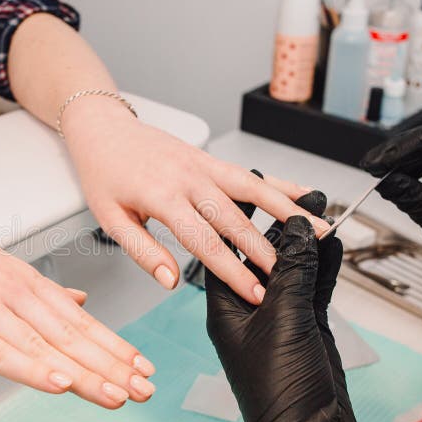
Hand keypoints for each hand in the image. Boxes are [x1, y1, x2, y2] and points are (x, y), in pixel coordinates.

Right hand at [0, 215, 156, 408]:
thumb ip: (42, 290)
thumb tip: (80, 301)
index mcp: (25, 280)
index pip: (80, 320)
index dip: (114, 345)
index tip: (141, 366)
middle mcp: (12, 291)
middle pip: (70, 336)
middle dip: (111, 365)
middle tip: (143, 387)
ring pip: (42, 346)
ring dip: (83, 373)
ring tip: (115, 394)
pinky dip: (29, 368)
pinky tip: (56, 383)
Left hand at [61, 97, 330, 305]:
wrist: (102, 128)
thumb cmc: (103, 174)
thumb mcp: (110, 218)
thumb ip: (142, 251)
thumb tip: (170, 281)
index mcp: (162, 198)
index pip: (205, 242)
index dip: (233, 271)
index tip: (255, 293)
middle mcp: (189, 179)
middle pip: (236, 219)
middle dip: (266, 250)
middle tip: (291, 275)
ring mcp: (203, 165)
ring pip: (253, 189)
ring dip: (288, 210)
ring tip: (319, 229)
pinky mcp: (209, 158)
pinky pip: (248, 172)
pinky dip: (278, 182)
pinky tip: (303, 192)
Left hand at [205, 210, 365, 421]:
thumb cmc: (279, 392)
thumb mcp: (282, 320)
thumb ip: (289, 271)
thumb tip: (294, 229)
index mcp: (226, 308)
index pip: (227, 249)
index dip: (239, 215)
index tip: (252, 185)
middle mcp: (249, 310)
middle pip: (263, 254)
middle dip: (282, 223)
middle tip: (301, 194)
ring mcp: (279, 320)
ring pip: (293, 269)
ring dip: (308, 241)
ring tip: (322, 209)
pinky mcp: (306, 330)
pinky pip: (314, 289)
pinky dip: (325, 267)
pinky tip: (334, 247)